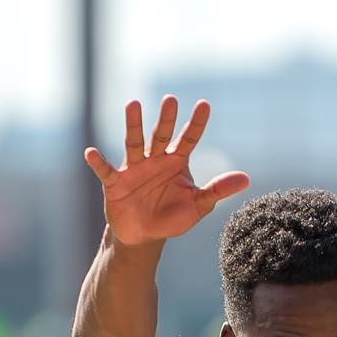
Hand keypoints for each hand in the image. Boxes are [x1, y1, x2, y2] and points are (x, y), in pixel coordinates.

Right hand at [83, 97, 249, 245]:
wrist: (144, 236)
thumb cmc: (171, 217)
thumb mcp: (198, 205)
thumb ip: (218, 190)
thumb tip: (246, 179)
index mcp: (176, 162)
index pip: (189, 138)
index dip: (196, 123)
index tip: (204, 105)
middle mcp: (155, 159)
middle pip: (161, 135)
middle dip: (165, 119)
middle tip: (170, 100)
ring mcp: (134, 169)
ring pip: (134, 143)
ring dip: (133, 125)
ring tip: (132, 104)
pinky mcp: (115, 183)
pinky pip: (105, 170)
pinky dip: (97, 162)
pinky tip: (90, 152)